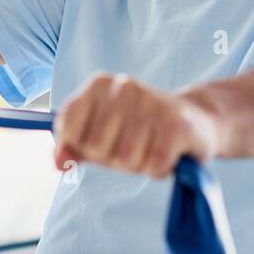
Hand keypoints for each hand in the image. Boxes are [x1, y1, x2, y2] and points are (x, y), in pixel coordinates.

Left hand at [52, 72, 220, 178]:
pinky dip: (159, 170)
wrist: (195, 122)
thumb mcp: (99, 135)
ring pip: (125, 159)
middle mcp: (125, 86)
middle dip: (112, 159)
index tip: (100, 141)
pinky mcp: (178, 125)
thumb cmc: (139, 131)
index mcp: (99, 84)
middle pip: (96, 148)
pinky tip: (168, 154)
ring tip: (151, 148)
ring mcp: (153, 103)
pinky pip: (154, 166)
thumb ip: (73, 146)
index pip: (68, 130)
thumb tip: (58, 163)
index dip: (82, 147)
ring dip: (139, 165)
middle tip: (132, 146)